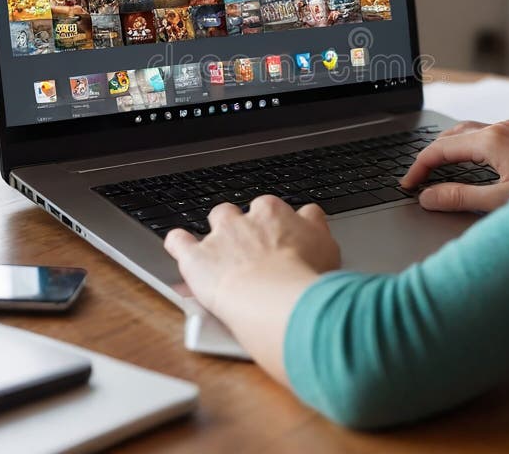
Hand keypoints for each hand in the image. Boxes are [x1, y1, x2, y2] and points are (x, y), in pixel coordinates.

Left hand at [164, 196, 340, 317]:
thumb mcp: (329, 250)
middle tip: (252, 251)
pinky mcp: (197, 257)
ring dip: (216, 233)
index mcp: (277, 213)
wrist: (278, 299)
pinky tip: (180, 247)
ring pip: (215, 221)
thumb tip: (314, 221)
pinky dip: (179, 244)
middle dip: (244, 226)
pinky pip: (180, 241)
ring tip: (220, 251)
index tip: (278, 237)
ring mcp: (221, 236)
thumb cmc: (305, 279)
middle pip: (242, 212)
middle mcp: (247, 219)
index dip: (275, 224)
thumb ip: (318, 231)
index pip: (275, 209)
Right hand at [401, 120, 508, 212]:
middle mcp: (502, 127)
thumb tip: (429, 198)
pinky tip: (477, 163)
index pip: (440, 149)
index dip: (418, 168)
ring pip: (472, 131)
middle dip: (432, 154)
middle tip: (419, 178)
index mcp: (491, 140)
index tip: (407, 186)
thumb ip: (461, 198)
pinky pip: (490, 134)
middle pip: (452, 135)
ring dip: (451, 148)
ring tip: (440, 169)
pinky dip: (472, 146)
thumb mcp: (503, 202)